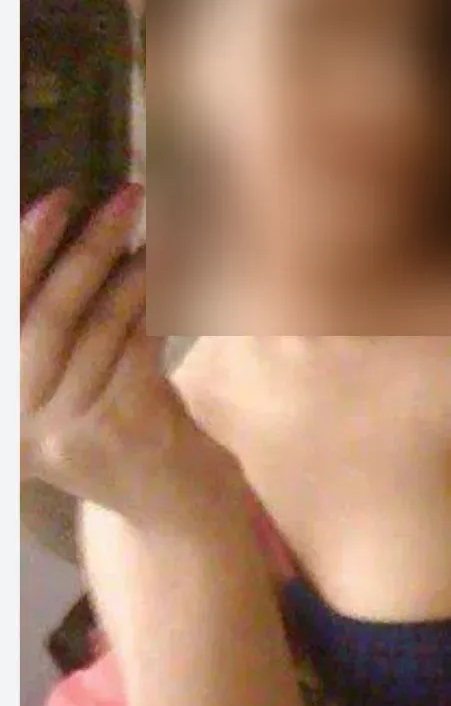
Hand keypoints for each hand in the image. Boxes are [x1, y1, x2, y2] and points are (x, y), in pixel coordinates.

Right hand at [21, 186, 230, 524]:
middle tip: (124, 197)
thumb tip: (80, 226)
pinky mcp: (118, 428)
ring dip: (130, 270)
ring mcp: (66, 429)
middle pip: (45, 314)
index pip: (3, 310)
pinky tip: (173, 273)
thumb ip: (66, 321)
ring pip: (97, 326)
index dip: (25, 250)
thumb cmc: (128, 428)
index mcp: (2, 402)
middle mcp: (18, 420)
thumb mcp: (80, 379)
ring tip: (157, 231)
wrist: (177, 508)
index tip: (56, 197)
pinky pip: (135, 344)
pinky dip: (155, 302)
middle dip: (85, 247)